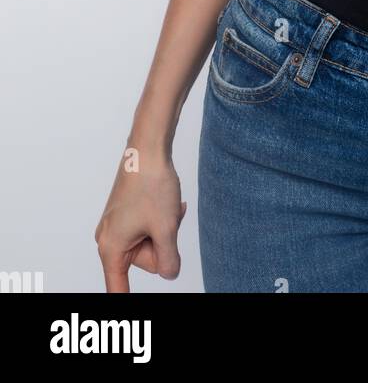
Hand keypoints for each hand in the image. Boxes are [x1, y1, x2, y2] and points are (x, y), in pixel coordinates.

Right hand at [94, 148, 186, 291]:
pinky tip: (170, 204)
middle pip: (143, 262)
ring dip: (165, 229)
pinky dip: (161, 220)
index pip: (117, 288)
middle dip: (162, 245)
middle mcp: (108, 238)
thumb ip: (168, 260)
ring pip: (148, 242)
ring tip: (169, 208)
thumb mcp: (166, 228)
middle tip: (169, 221)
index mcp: (112, 248)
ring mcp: (116, 225)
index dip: (125, 301)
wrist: (147, 148)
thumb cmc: (152, 185)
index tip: (124, 309)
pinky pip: (147, 228)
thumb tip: (170, 274)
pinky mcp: (125, 213)